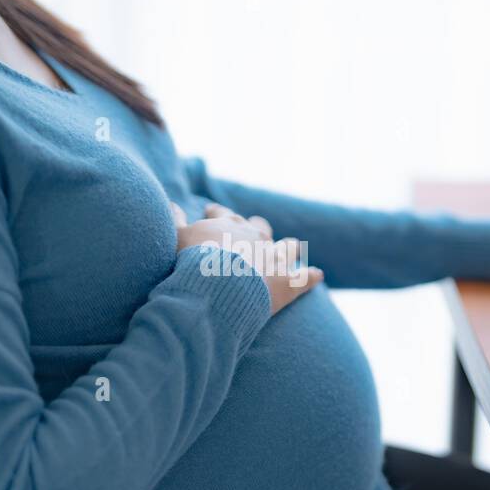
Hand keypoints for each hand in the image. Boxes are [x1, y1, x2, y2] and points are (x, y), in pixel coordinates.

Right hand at [173, 203, 323, 313]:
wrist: (218, 285)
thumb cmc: (194, 260)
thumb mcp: (178, 237)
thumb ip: (176, 220)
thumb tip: (172, 203)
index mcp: (228, 225)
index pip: (222, 214)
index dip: (216, 214)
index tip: (211, 211)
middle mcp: (255, 236)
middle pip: (258, 226)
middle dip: (255, 228)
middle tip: (252, 230)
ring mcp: (274, 257)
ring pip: (287, 246)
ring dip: (288, 247)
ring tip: (290, 248)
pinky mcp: (289, 281)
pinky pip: (305, 277)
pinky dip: (312, 276)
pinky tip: (318, 276)